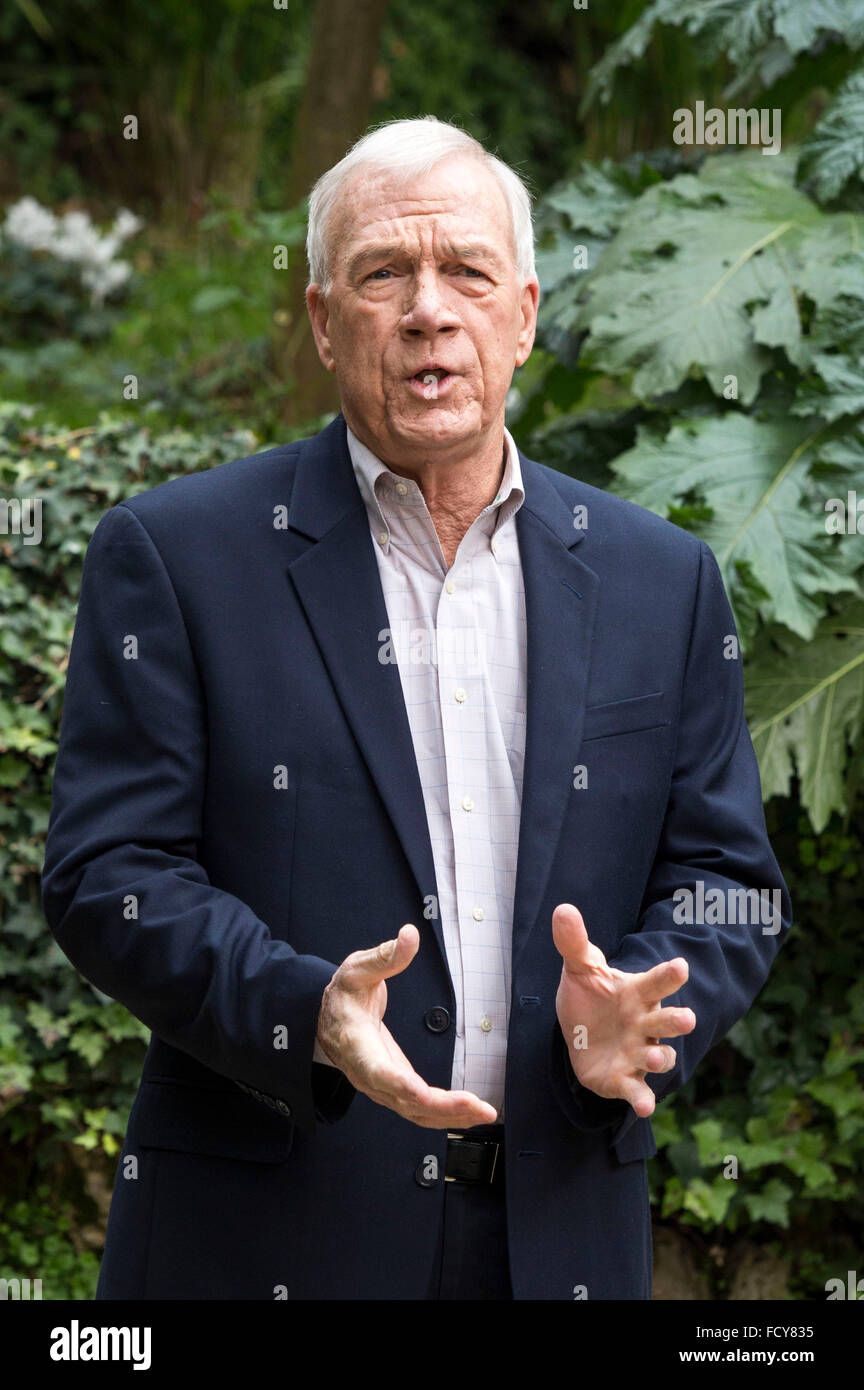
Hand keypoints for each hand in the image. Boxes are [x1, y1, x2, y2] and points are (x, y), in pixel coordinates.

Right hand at [316, 923, 497, 1128]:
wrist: (328, 1021)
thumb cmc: (342, 996)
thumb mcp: (356, 969)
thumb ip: (385, 956)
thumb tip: (409, 935)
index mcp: (357, 1045)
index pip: (378, 1071)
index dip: (400, 1085)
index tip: (423, 1093)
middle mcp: (369, 1075)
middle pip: (405, 1101)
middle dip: (442, 1107)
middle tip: (478, 1107)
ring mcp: (383, 1087)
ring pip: (416, 1113)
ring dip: (451, 1117)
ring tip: (484, 1112)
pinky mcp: (397, 1090)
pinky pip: (420, 1110)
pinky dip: (446, 1115)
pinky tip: (470, 1113)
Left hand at [553, 903, 695, 1117]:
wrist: (580, 1031)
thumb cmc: (590, 996)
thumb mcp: (579, 967)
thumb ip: (574, 942)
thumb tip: (562, 909)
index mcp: (637, 993)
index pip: (657, 981)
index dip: (669, 975)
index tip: (680, 966)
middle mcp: (645, 1023)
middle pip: (667, 1021)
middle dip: (677, 1020)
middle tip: (687, 1018)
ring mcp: (638, 1052)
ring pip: (659, 1057)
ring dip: (659, 1059)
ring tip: (652, 1057)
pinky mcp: (625, 1079)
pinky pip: (638, 1090)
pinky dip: (642, 1098)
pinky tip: (644, 1106)